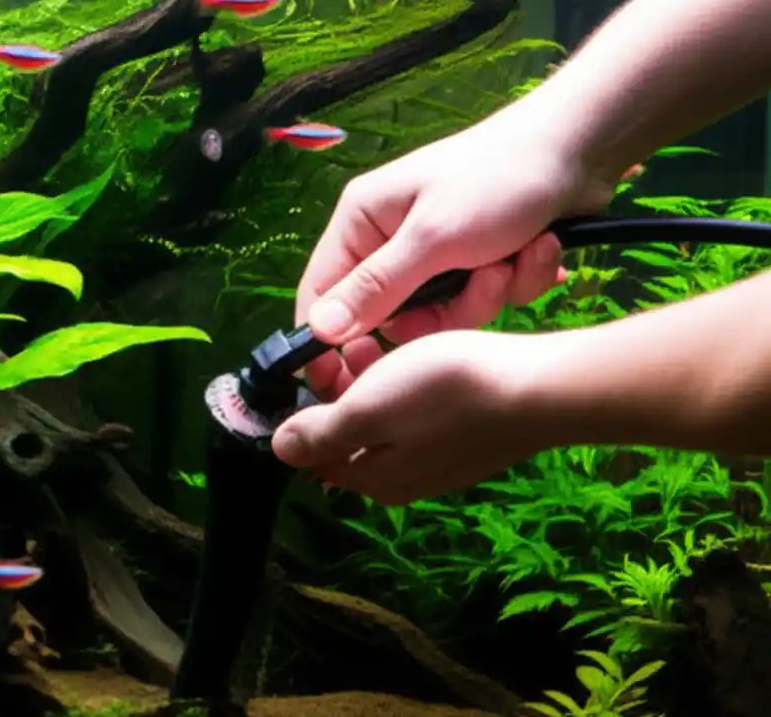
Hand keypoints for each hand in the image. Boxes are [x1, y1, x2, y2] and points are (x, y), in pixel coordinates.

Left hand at [270, 329, 554, 504]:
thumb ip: (320, 434)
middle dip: (344, 389)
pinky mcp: (471, 442)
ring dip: (378, 381)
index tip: (322, 363)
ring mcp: (441, 463)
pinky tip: (428, 357)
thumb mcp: (367, 409)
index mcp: (372, 479)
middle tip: (357, 343)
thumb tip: (279, 450)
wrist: (541, 389)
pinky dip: (414, 386)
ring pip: (389, 421)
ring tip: (388, 340)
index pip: (318, 449)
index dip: (310, 405)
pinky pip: (424, 415)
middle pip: (353, 434)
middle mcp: (404, 481)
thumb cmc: (445, 392)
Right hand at [298, 119, 616, 399]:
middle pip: (391, 317)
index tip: (340, 385)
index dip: (326, 343)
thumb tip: (318, 331)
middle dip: (445, 310)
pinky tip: (538, 248)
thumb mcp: (432, 239)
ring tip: (516, 255)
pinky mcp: (476, 263)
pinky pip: (481, 301)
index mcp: (362, 224)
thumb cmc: (498, 178)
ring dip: (488, 294)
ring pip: (443, 315)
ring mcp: (435, 254)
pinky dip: (515, 280)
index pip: (322, 295)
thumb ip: (375, 289)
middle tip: (481, 283)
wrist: (583, 147)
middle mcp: (390, 241)